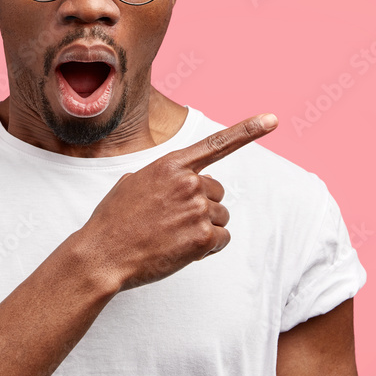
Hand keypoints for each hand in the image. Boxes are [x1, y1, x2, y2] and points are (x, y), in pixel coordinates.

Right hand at [77, 113, 278, 291]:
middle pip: (218, 193)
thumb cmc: (113, 221)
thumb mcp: (133, 183)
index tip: (273, 120)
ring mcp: (197, 210)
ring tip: (172, 236)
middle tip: (172, 221)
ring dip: (204, 228)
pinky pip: (221, 239)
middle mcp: (189, 183)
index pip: (217, 144)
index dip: (248, 130)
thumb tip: (179, 180)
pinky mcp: (202, 237)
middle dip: (202, 207)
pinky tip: (181, 250)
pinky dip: (207, 247)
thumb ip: (162, 176)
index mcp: (172, 165)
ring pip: (221, 217)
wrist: (103, 255)